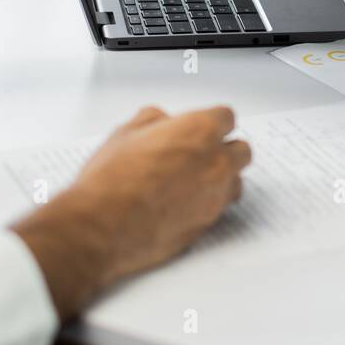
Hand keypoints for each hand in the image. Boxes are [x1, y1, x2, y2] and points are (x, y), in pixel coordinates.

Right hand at [11, 105, 249, 319]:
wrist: (102, 227)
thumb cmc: (112, 181)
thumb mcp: (125, 133)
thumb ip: (153, 120)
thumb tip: (162, 120)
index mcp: (199, 131)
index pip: (227, 117)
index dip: (211, 122)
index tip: (202, 127)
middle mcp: (216, 162)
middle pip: (241, 150)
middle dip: (225, 149)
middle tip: (202, 153)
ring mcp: (215, 195)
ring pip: (236, 181)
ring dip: (222, 178)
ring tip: (194, 181)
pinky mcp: (208, 224)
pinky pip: (220, 208)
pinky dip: (209, 203)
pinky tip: (186, 203)